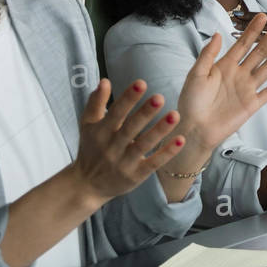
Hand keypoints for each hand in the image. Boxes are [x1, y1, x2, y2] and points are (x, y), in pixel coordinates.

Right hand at [73, 79, 186, 203]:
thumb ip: (95, 102)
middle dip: (145, 113)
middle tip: (160, 97)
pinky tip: (180, 140)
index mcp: (101, 131)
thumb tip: (104, 81)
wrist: (86, 185)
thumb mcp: (87, 125)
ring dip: (160, 130)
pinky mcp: (136, 176)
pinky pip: (153, 163)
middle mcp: (112, 147)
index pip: (116, 112)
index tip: (141, 83)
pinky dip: (167, 153)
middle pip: (131, 128)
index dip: (128, 98)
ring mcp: (125, 162)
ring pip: (144, 145)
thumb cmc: (90, 149)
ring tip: (175, 115)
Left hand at [176, 12, 266, 151]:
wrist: (194, 128)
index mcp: (225, 65)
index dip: (252, 30)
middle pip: (259, 52)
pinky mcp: (252, 104)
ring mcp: (247, 89)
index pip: (242, 44)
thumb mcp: (196, 74)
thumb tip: (217, 33)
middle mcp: (239, 74)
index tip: (262, 16)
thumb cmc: (191, 101)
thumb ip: (207, 54)